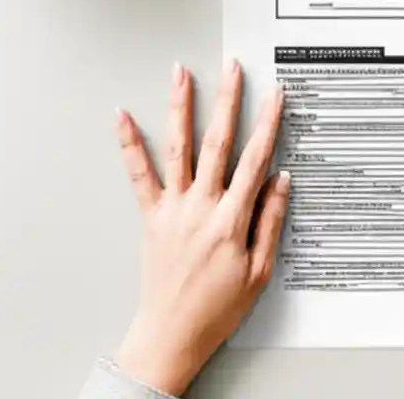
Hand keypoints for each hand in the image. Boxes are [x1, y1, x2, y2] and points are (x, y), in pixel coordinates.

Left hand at [111, 60, 287, 395]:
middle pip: (218, 142)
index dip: (268, 124)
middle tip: (233, 69)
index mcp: (231, 221)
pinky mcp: (150, 216)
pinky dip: (129, 144)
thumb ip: (269, 221)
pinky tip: (123, 117)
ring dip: (180, 107)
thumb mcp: (259, 271)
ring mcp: (172, 209)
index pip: (255, 160)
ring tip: (181, 75)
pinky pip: (138, 175)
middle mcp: (199, 207)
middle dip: (227, 100)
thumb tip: (280, 181)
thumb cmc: (217, 309)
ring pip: (178, 148)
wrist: (171, 333)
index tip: (276, 97)